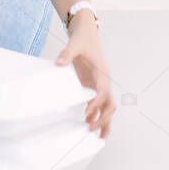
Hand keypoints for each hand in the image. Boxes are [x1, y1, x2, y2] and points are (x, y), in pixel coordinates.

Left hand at [56, 13, 115, 138]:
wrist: (87, 33)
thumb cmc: (83, 39)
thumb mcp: (74, 44)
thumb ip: (67, 53)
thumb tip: (59, 63)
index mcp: (102, 73)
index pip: (102, 92)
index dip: (96, 103)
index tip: (87, 112)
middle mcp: (103, 81)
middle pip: (110, 104)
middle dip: (104, 119)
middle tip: (92, 130)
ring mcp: (99, 84)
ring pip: (106, 106)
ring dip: (104, 120)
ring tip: (97, 135)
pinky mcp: (93, 85)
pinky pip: (97, 102)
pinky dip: (96, 113)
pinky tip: (89, 121)